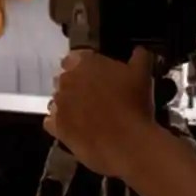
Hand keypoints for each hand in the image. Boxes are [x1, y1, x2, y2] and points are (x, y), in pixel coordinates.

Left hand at [44, 48, 157, 176]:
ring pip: (58, 100)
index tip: (97, 74)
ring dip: (69, 104)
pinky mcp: (55, 127)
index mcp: (83, 62)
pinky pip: (51, 122)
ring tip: (88, 115)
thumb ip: (139, 56)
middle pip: (65, 79)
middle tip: (96, 96)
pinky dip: (61, 124)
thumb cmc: (135, 105)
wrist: (126, 143)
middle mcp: (65, 80)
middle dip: (77, 85)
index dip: (85, 66)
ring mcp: (58, 104)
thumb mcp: (143, 73)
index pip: (74, 57)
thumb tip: (139, 51)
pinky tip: (76, 129)